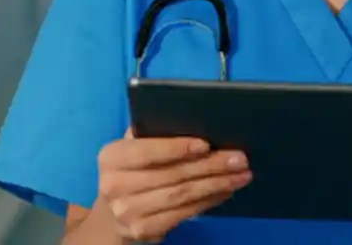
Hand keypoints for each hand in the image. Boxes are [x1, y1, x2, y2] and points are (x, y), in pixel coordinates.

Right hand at [95, 130, 251, 242]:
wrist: (111, 216)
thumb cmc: (131, 171)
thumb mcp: (132, 148)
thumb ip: (152, 134)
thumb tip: (196, 120)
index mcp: (111, 157)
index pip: (145, 151)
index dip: (176, 148)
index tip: (205, 144)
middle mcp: (114, 186)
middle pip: (171, 174)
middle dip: (210, 166)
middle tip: (239, 158)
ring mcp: (127, 212)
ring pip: (181, 195)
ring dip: (216, 184)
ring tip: (240, 175)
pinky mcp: (143, 231)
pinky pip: (183, 214)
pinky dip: (208, 201)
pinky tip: (225, 191)